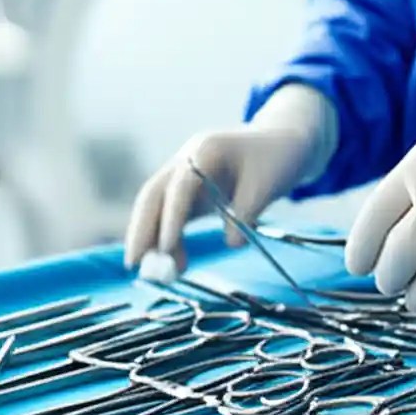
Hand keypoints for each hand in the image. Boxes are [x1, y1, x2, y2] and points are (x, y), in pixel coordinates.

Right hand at [123, 125, 316, 270]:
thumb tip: (231, 242)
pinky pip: (169, 215)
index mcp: (205, 150)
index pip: (180, 185)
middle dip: (140, 229)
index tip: (166, 247)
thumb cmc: (276, 159)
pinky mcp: (188, 192)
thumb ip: (247, 213)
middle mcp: (186, 160)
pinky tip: (174, 261)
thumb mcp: (269, 185)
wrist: (282, 142)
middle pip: (153, 194)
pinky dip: (168, 237)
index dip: (171, 216)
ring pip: (155, 206)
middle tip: (134, 264)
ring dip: (151, 238)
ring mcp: (183, 175)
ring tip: (162, 272)